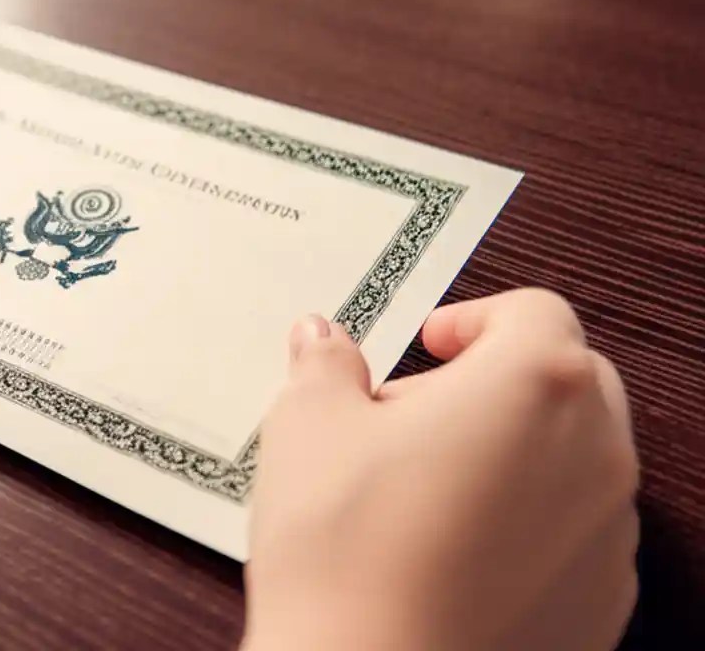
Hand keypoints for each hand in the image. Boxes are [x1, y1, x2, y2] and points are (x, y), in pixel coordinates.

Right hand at [243, 289, 638, 650]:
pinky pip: (572, 534)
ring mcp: (608, 533)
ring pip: (572, 459)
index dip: (472, 318)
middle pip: (566, 380)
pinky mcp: (601, 602)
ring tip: (421, 491)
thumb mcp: (307, 427)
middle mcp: (596, 451)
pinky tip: (447, 553)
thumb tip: (321, 339)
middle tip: (415, 413)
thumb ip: (323, 365)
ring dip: (511, 453)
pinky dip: (525, 524)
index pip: (531, 312)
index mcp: (534, 384)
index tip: (430, 341)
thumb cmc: (346, 556)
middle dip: (495, 382)